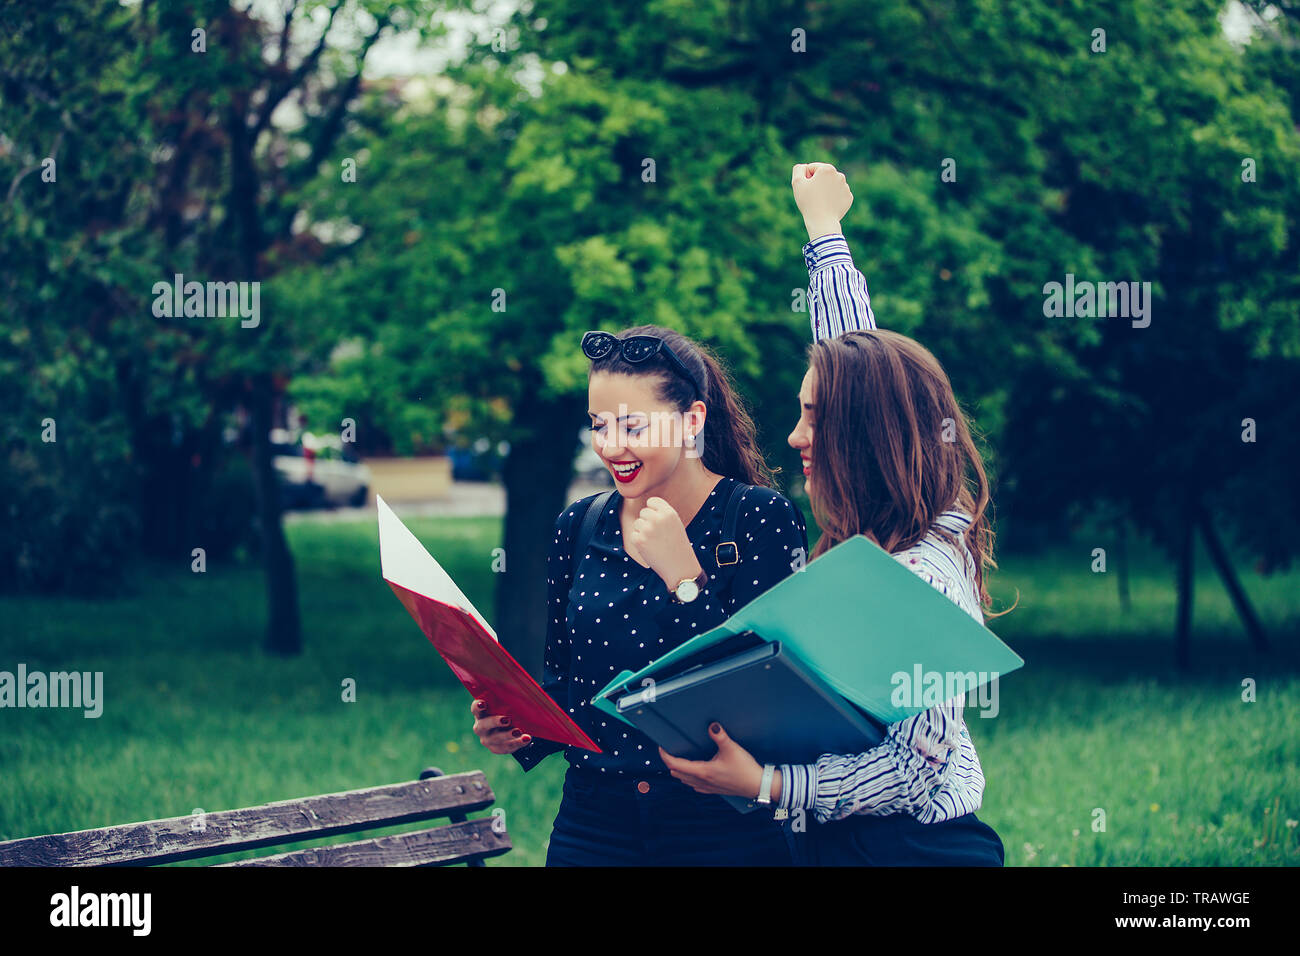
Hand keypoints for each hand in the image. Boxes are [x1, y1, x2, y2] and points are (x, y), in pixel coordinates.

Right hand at [471, 698, 532, 753]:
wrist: (510, 729)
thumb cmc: (507, 711)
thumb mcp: (506, 705)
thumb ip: (508, 699)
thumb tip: (519, 690)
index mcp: (480, 713)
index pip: (475, 708)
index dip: (478, 706)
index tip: (483, 703)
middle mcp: (480, 727)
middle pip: (483, 725)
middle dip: (495, 722)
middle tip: (507, 719)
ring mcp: (487, 739)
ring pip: (496, 738)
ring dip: (508, 735)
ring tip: (518, 732)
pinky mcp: (496, 748)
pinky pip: (506, 747)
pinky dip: (517, 743)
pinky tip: (526, 738)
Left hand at [627, 496, 702, 590]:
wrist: (680, 567)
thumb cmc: (678, 545)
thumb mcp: (676, 524)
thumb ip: (662, 513)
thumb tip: (646, 508)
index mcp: (669, 512)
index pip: (652, 501)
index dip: (653, 510)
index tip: (658, 520)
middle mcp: (658, 518)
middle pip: (643, 512)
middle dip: (648, 522)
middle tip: (658, 535)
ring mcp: (647, 529)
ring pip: (637, 523)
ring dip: (643, 532)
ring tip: (655, 542)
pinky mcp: (639, 540)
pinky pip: (633, 535)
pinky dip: (639, 542)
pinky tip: (650, 548)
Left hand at [658, 722, 777, 800]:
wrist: (757, 785)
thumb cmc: (745, 769)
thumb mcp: (732, 749)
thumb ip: (720, 736)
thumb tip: (712, 725)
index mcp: (703, 771)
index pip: (676, 765)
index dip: (665, 756)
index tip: (661, 747)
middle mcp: (702, 781)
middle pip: (677, 773)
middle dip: (670, 762)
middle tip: (669, 751)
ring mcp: (707, 787)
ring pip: (685, 780)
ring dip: (679, 771)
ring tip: (679, 759)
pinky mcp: (714, 790)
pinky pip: (694, 785)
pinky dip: (688, 778)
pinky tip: (694, 773)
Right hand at [792, 162, 852, 238]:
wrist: (822, 222)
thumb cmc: (808, 202)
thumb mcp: (797, 183)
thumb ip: (798, 169)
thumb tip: (805, 167)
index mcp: (827, 168)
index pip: (813, 168)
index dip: (806, 178)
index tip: (807, 189)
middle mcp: (839, 175)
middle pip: (823, 176)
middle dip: (817, 183)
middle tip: (813, 196)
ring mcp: (846, 187)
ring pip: (831, 185)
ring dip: (825, 190)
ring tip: (821, 202)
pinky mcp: (849, 197)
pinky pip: (838, 195)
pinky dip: (833, 199)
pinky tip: (828, 206)